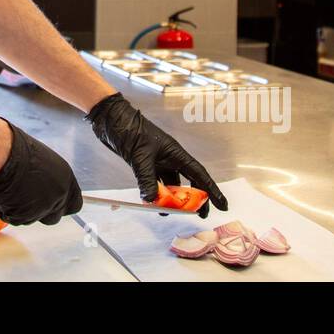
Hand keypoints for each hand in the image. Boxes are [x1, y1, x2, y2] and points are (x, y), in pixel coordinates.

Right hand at [0, 119, 82, 225]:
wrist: (1, 154)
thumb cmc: (16, 149)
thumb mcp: (43, 162)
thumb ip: (50, 179)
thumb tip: (43, 187)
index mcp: (66, 180)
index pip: (75, 203)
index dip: (61, 204)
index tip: (52, 202)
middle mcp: (58, 196)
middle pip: (55, 217)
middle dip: (42, 212)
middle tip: (27, 199)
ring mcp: (42, 209)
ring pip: (32, 218)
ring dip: (21, 209)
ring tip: (9, 188)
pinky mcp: (23, 217)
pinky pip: (13, 218)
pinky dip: (5, 208)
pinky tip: (1, 192)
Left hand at [86, 93, 228, 218]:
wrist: (111, 118)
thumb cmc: (129, 128)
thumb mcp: (140, 156)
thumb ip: (147, 179)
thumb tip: (152, 200)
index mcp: (175, 152)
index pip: (199, 174)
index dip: (212, 190)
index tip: (222, 204)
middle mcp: (169, 157)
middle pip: (188, 182)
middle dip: (194, 199)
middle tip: (199, 215)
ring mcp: (156, 161)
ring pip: (170, 184)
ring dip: (171, 199)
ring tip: (169, 212)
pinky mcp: (144, 163)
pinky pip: (155, 182)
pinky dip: (155, 193)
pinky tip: (152, 202)